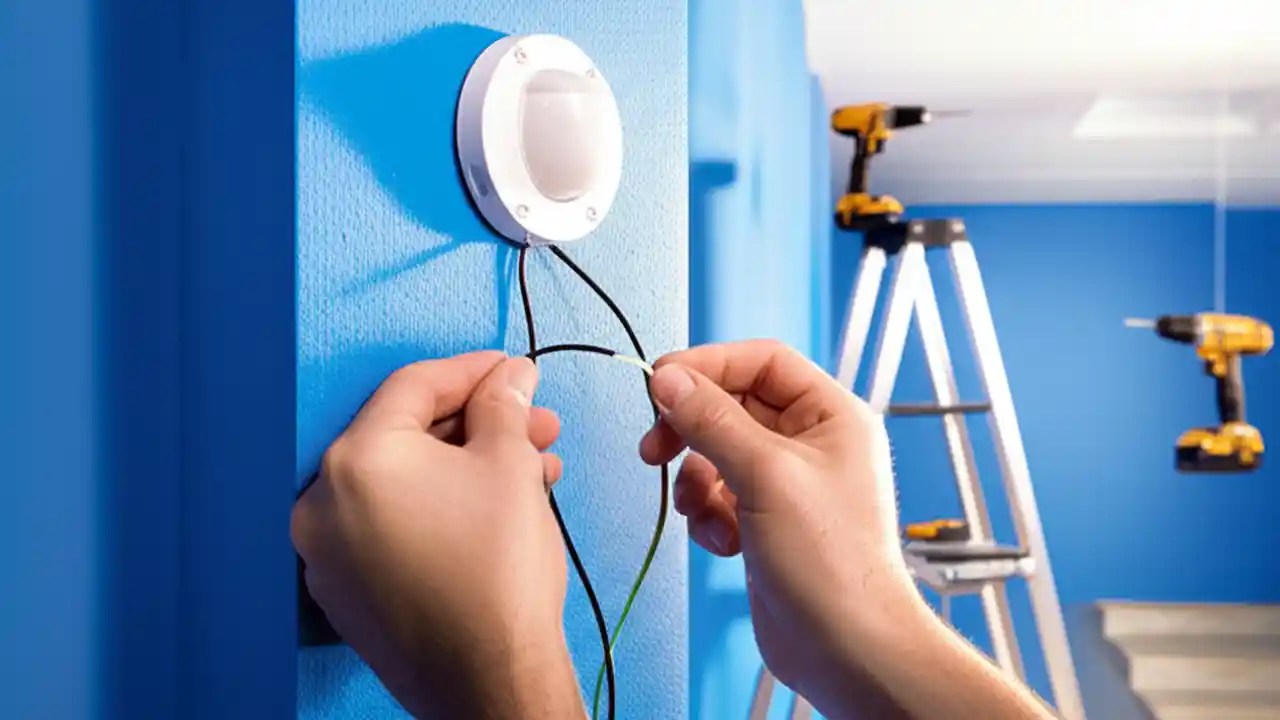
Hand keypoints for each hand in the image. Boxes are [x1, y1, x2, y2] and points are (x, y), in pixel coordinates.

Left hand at [292, 352, 583, 718]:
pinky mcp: (344, 593)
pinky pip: (392, 527)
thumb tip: (509, 376)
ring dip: (468, 467)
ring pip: (404, 484)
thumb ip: (503, 405)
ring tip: (534, 469)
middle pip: (406, 436)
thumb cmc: (499, 571)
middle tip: (535, 424)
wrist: (491, 683)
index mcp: (354, 460)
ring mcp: (326, 554)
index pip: (414, 387)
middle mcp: (322, 504)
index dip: (474, 372)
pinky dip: (439, 508)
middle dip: (479, 425)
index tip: (516, 372)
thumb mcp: (511, 465)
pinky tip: (495, 508)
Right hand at [639, 340, 920, 715]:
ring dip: (696, 482)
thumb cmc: (834, 564)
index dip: (709, 366)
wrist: (847, 649)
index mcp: (831, 416)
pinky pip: (718, 497)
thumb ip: (712, 420)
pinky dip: (708, 516)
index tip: (661, 381)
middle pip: (732, 406)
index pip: (761, 362)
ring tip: (701, 510)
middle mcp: (811, 444)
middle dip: (691, 429)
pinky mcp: (766, 522)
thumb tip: (669, 379)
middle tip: (656, 446)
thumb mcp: (765, 475)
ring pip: (717, 454)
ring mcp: (787, 485)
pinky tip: (723, 542)